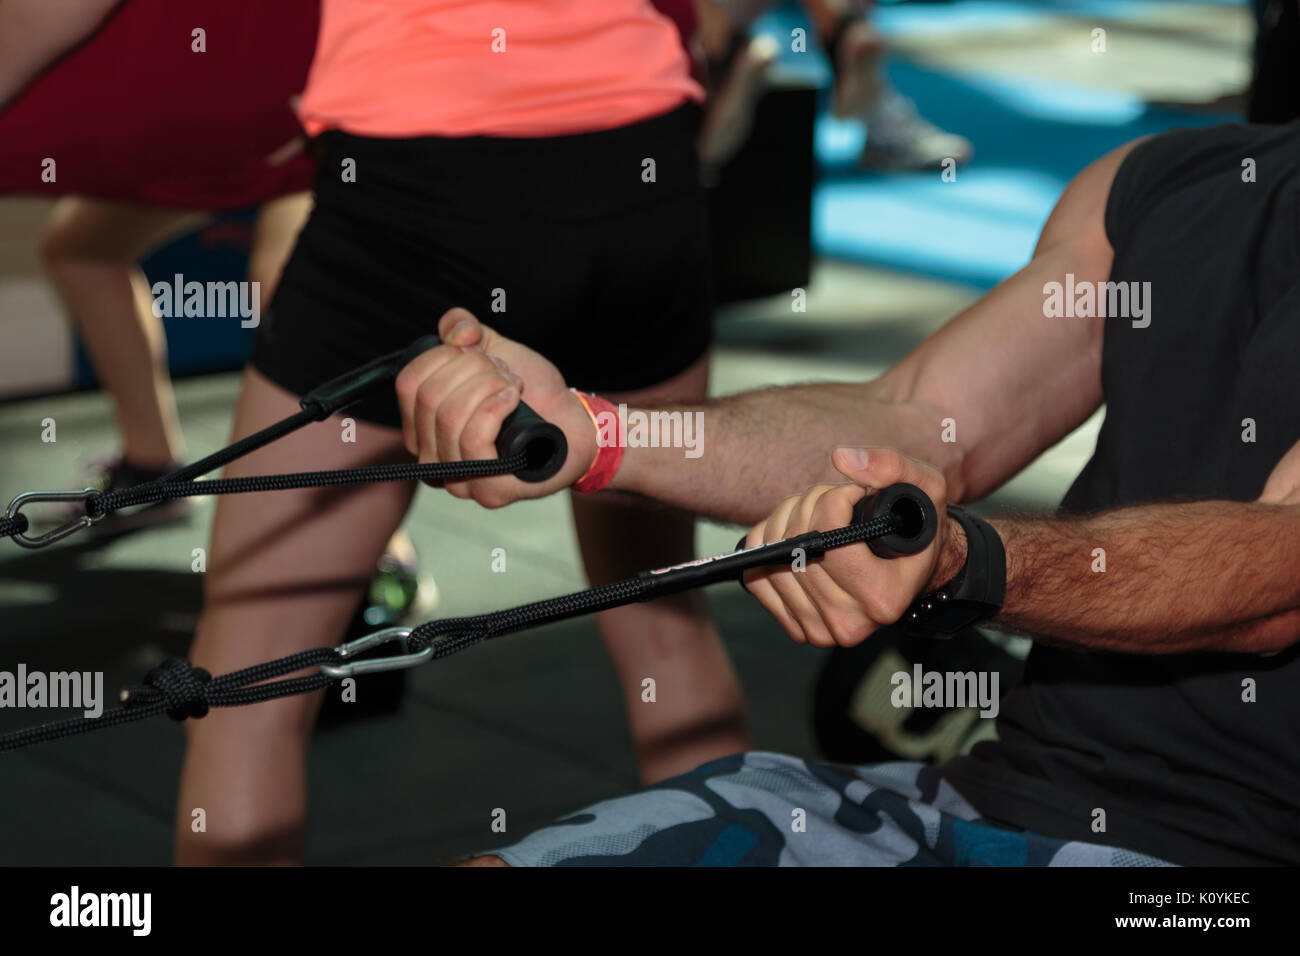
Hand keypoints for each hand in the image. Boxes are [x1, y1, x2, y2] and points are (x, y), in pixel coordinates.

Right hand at [394, 308, 596, 505]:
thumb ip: (462, 328)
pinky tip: (513, 401)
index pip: (408, 383)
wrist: (575, 424)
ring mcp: (459, 480)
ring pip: (450, 417)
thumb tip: (456, 334)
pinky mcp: (488, 492)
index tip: (481, 355)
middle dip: (473, 369)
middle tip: (504, 372)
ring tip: (514, 386)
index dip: (444, 356)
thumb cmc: (532, 395)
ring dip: (489, 386)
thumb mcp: (493, 348)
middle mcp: (432, 460)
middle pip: (429, 397)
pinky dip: (495, 408)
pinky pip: (472, 441)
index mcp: (423, 429)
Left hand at [740, 447, 960, 646]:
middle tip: (834, 498)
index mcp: (883, 598)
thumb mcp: (924, 489)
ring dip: (788, 519)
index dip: (834, 499)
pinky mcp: (792, 626)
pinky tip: (796, 536)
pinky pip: (754, 573)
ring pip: (773, 553)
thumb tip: (840, 458)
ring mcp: (816, 629)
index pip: (829, 537)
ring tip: (818, 515)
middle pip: (798, 543)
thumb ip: (891, 466)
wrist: (908, 573)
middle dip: (811, 503)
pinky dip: (768, 543)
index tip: (854, 493)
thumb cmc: (916, 528)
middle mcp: (847, 622)